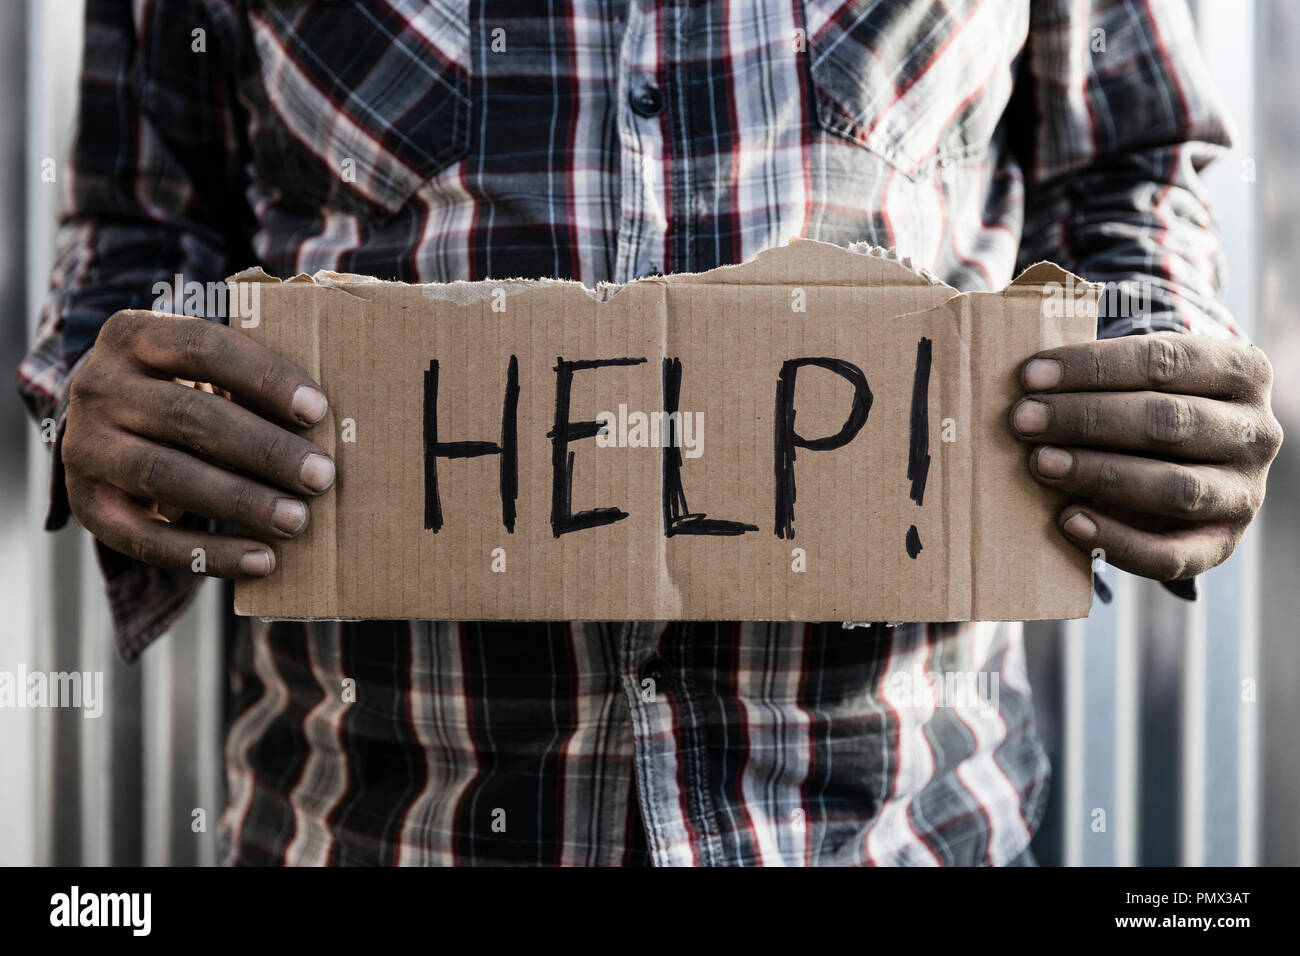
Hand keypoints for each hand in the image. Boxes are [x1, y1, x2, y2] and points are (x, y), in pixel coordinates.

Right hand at [62, 310, 334, 577]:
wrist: (110, 433)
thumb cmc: (188, 394)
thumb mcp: (205, 372)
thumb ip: (250, 385)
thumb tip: (328, 423)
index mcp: (133, 336)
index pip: (203, 345)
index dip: (264, 377)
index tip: (317, 411)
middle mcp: (98, 387)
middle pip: (190, 416)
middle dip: (264, 449)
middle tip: (321, 476)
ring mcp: (85, 447)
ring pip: (166, 475)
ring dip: (240, 502)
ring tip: (297, 521)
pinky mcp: (88, 505)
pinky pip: (147, 539)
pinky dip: (209, 554)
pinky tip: (262, 561)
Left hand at [1009, 333, 1281, 580]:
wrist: (1191, 464)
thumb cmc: (1144, 406)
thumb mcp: (1140, 379)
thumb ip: (1099, 375)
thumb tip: (1027, 377)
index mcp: (1242, 371)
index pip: (1165, 360)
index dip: (1092, 367)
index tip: (1030, 376)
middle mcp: (1256, 432)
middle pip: (1167, 422)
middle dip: (1086, 419)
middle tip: (1022, 420)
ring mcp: (1244, 492)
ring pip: (1174, 486)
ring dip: (1098, 473)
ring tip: (1038, 463)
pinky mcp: (1220, 544)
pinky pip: (1171, 556)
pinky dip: (1117, 541)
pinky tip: (1068, 520)